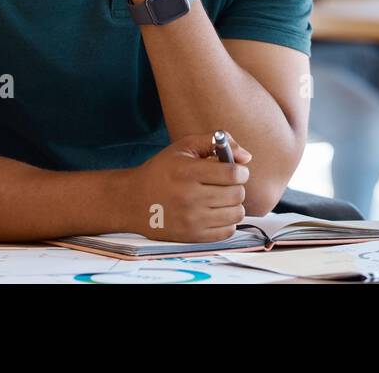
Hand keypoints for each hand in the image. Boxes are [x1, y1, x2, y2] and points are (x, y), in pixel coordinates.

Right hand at [121, 133, 251, 242]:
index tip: (236, 171)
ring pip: (236, 213)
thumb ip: (216, 142)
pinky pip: (228, 231)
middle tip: (226, 184)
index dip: (240, 171)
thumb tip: (246, 157)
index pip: (232, 173)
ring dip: (234, 204)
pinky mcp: (192, 236)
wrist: (132, 200)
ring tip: (222, 198)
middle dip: (236, 186)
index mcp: (188, 172)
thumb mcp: (184, 147)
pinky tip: (217, 212)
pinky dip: (228, 222)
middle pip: (237, 194)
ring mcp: (191, 219)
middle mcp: (190, 197)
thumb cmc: (161, 171)